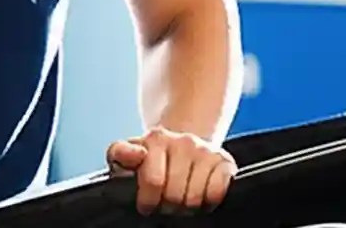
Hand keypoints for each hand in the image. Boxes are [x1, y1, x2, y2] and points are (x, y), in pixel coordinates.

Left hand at [106, 127, 235, 215]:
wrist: (180, 146)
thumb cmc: (149, 157)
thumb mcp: (125, 154)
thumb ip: (120, 153)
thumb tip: (137, 154)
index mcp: (157, 138)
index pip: (153, 181)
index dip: (148, 201)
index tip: (146, 205)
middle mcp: (184, 141)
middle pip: (175, 194)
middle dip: (167, 206)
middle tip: (164, 203)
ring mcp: (206, 151)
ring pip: (195, 197)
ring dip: (186, 206)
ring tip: (179, 199)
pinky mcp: (225, 162)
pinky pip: (216, 193)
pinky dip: (207, 202)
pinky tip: (197, 195)